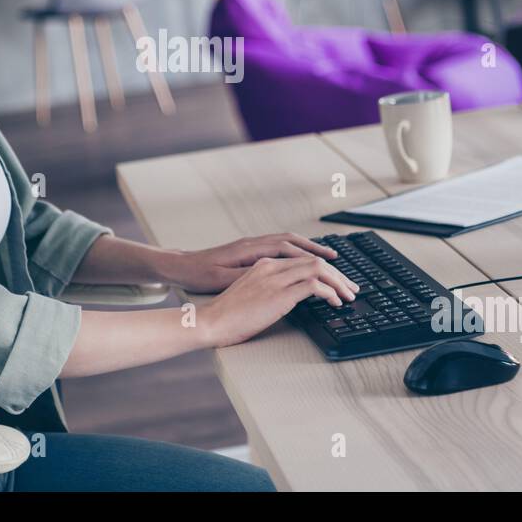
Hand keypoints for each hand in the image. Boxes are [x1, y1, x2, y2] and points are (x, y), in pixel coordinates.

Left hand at [163, 232, 343, 292]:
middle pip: (295, 243)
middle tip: (339, 265)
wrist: (182, 266)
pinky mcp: (251, 252)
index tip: (332, 267)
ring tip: (330, 261)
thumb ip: (247, 276)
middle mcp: (256, 243)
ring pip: (290, 243)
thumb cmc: (199, 273)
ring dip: (310, 251)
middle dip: (319, 253)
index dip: (312, 258)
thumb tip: (272, 276)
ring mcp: (254, 245)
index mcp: (251, 248)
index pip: (290, 250)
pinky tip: (304, 262)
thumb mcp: (222, 278)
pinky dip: (297, 252)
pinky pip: (282, 248)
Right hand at [200, 254, 358, 348]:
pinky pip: (314, 286)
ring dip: (338, 282)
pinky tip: (335, 302)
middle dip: (337, 274)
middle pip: (314, 261)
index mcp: (264, 264)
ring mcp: (275, 278)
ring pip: (318, 269)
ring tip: (348, 295)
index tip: (337, 281)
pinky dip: (330, 292)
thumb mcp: (250, 294)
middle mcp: (271, 266)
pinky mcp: (279, 293)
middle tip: (351, 288)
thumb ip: (269, 289)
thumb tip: (290, 298)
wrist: (211, 321)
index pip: (302, 259)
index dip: (324, 269)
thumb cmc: (227, 315)